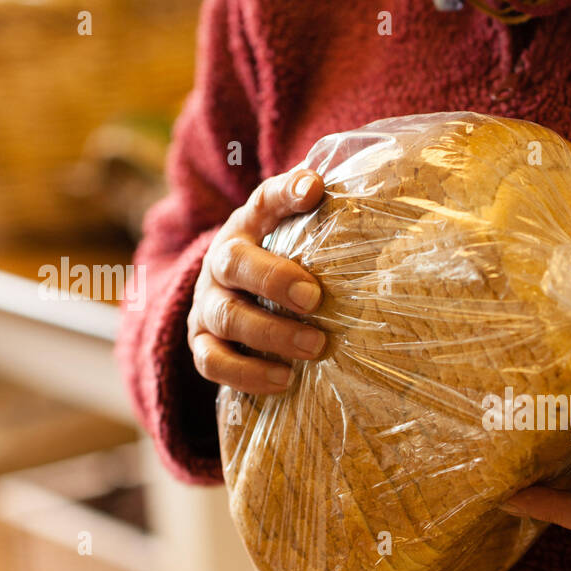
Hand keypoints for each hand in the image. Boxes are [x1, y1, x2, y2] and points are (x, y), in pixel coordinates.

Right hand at [188, 168, 327, 393]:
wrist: (233, 297)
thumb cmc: (282, 266)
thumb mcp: (299, 238)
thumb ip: (326, 221)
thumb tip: (368, 200)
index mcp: (248, 227)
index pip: (264, 200)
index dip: (287, 192)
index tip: (314, 189)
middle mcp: (220, 262)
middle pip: (233, 263)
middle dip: (273, 280)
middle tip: (314, 298)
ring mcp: (207, 304)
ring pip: (226, 316)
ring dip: (271, 334)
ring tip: (314, 347)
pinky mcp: (202, 344)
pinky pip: (212, 362)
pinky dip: (247, 374)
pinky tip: (284, 380)